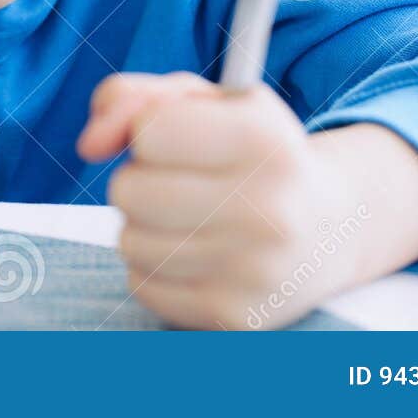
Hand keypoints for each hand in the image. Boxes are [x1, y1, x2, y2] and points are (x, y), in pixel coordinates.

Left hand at [77, 71, 357, 329]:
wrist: (330, 228)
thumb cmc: (249, 151)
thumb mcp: (207, 102)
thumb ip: (133, 98)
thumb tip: (87, 145)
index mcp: (265, 140)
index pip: (149, 130)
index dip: (149, 129)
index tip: (181, 137)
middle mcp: (267, 209)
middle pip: (129, 190)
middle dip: (140, 179)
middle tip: (180, 181)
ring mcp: (255, 272)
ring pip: (128, 241)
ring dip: (142, 225)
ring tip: (190, 217)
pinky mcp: (236, 318)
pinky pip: (142, 285)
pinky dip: (153, 267)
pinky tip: (195, 254)